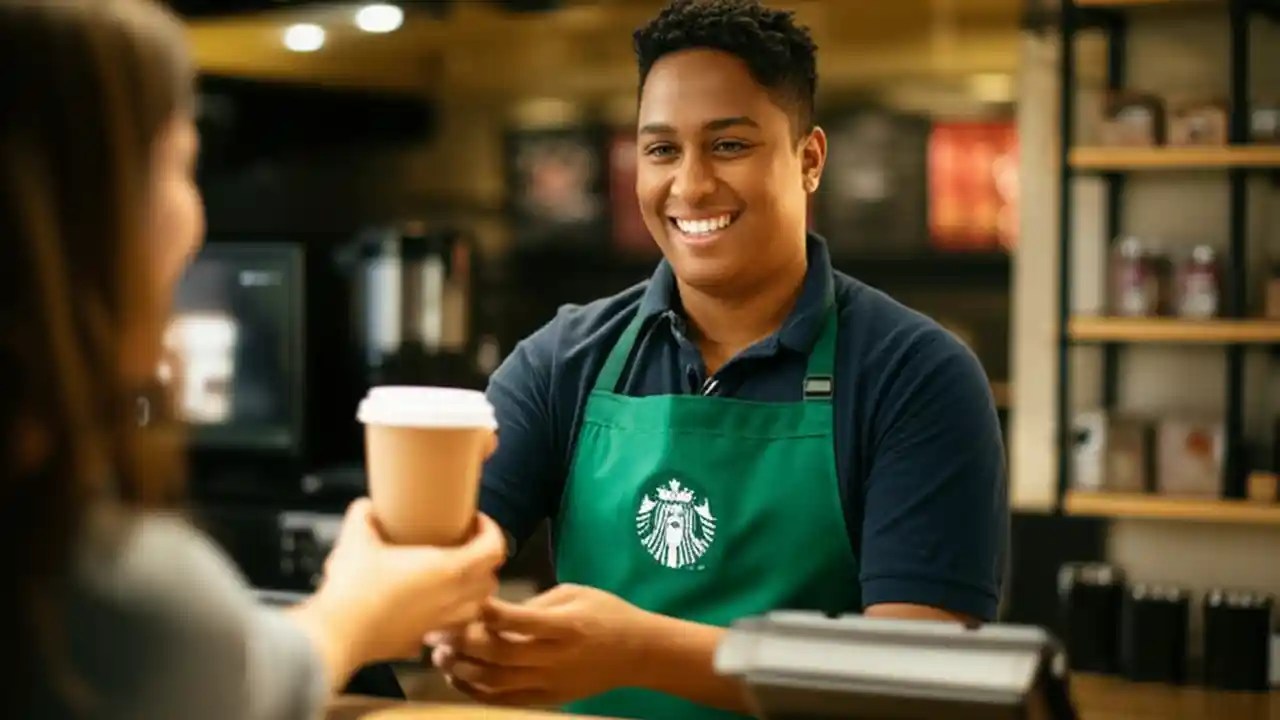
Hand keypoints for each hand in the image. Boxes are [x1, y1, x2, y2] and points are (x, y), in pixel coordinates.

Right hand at [300, 498, 506, 672]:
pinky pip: (448, 628)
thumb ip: (365, 515)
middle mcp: (453, 600)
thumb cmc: (354, 586)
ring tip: (449, 577)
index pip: (495, 549)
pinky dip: (447, 616)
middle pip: (491, 580)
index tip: (474, 522)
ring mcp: (439, 625)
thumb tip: (368, 506)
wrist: (336, 635)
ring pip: (475, 608)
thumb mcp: (357, 538)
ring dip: (470, 592)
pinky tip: (425, 606)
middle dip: (484, 562)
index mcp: (449, 570)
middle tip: (464, 547)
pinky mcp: (421, 643)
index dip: (491, 530)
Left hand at [430, 584, 654, 706]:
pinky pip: (504, 700)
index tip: (458, 599)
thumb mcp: (575, 593)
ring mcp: (550, 682)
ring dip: (462, 669)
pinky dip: (476, 691)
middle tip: (435, 631)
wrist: (638, 653)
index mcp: (565, 624)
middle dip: (461, 642)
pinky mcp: (547, 698)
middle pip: (499, 654)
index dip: (483, 611)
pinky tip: (458, 676)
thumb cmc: (606, 612)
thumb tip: (493, 611)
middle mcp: (555, 656)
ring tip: (440, 655)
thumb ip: (534, 603)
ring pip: (496, 681)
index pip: (516, 620)